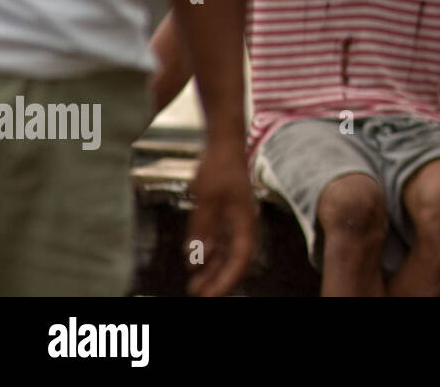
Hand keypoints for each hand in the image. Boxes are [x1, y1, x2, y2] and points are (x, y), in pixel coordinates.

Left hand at [186, 139, 257, 296]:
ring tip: (195, 285)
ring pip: (227, 253)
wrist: (224, 144)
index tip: (211, 294)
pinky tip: (196, 262)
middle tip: (199, 295)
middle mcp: (243, 224)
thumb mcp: (206, 198)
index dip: (227, 279)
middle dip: (219, 280)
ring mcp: (234, 219)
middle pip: (235, 260)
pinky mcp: (225, 214)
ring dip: (212, 270)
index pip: (240, 258)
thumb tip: (195, 258)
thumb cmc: (219, 167)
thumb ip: (202, 229)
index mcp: (244, 221)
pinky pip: (219, 241)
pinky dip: (209, 254)